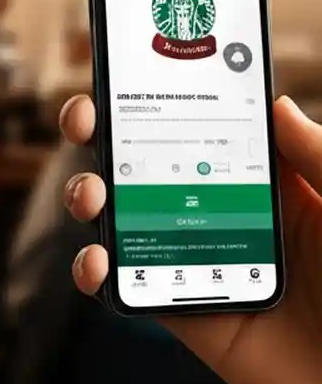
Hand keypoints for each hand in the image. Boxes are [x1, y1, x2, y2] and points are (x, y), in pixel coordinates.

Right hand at [61, 95, 321, 383]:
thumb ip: (319, 157)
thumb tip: (277, 105)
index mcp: (274, 184)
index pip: (209, 128)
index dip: (168, 97)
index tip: (131, 67)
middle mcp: (227, 217)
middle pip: (151, 166)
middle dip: (107, 136)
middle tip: (84, 118)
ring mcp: (200, 264)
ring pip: (127, 221)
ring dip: (91, 198)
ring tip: (91, 196)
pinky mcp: (185, 316)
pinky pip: (128, 288)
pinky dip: (98, 273)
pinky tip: (98, 263)